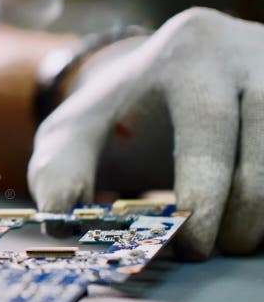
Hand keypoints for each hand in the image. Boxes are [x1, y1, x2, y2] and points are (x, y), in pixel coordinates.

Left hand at [28, 7, 263, 259]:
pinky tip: (255, 219)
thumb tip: (60, 224)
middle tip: (218, 251)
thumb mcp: (72, 136)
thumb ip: (57, 173)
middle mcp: (246, 51)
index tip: (193, 246)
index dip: (205, 192)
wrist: (158, 81)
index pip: (207, 127)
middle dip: (246, 208)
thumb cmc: (114, 119)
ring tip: (237, 239)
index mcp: (187, 50)